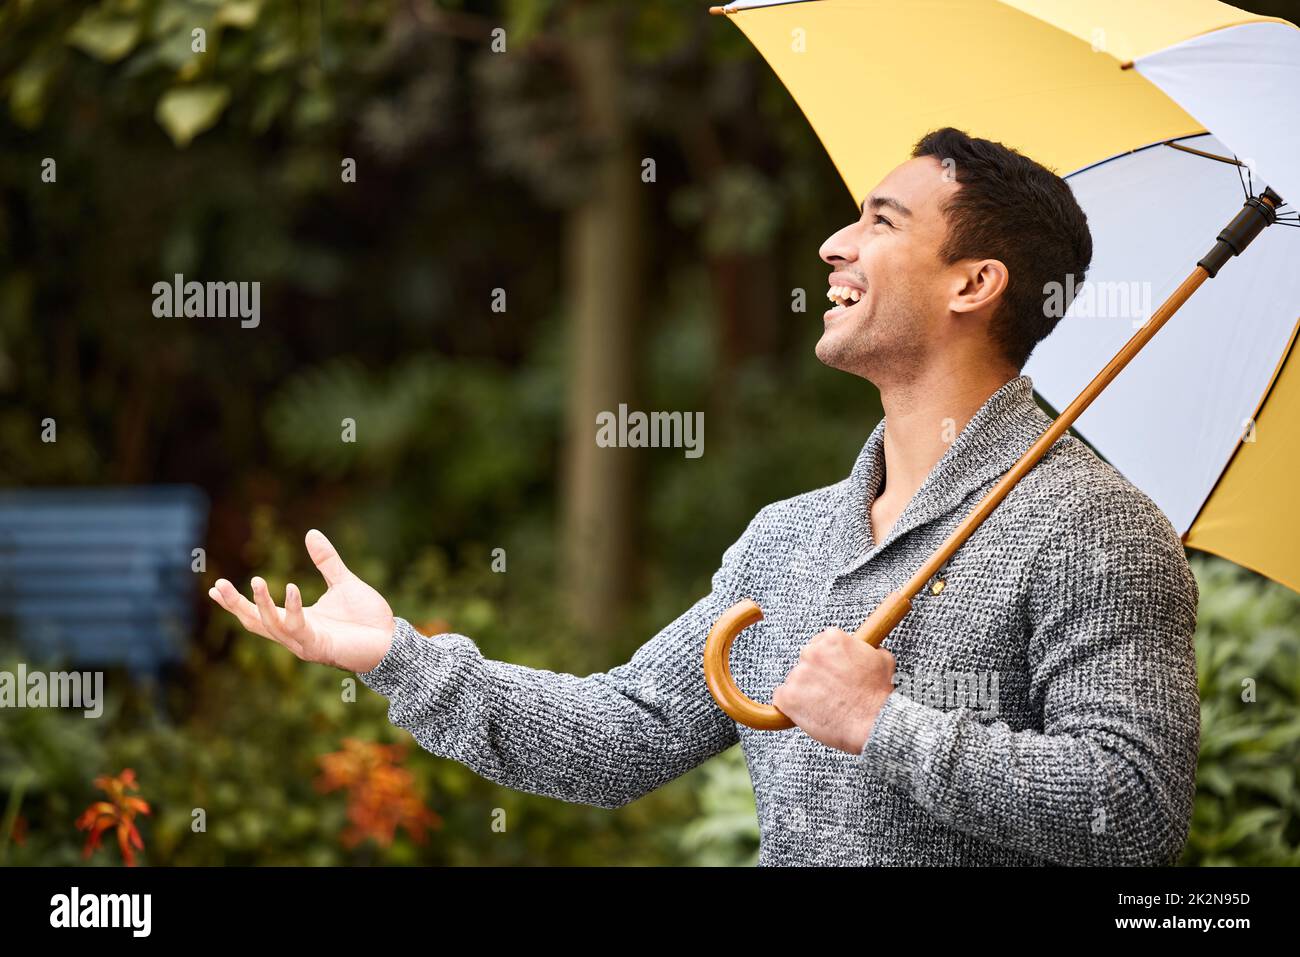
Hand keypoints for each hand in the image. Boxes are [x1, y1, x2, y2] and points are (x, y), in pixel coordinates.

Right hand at [208, 529, 395, 672]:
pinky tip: (290, 587)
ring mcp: (305, 643)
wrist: (391, 639)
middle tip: (217, 586)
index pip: (259, 614)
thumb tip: (311, 532)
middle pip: (255, 623)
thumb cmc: (367, 618)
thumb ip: (326, 561)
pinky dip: (292, 608)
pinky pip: (299, 627)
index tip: (214, 588)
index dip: (237, 602)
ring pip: (272, 626)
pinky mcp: (319, 647)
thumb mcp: (343, 582)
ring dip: (261, 604)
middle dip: (235, 606)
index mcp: (297, 621)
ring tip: (256, 580)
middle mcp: (296, 635)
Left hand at [772, 628, 896, 753]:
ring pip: (795, 680)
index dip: (828, 660)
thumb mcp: (882, 660)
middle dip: (815, 674)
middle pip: (806, 660)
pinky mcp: (788, 697)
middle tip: (830, 690)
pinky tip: (808, 712)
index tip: (833, 671)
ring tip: (824, 704)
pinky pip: (781, 698)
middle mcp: (812, 652)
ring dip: (805, 690)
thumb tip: (869, 649)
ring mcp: (798, 675)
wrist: (873, 722)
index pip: (821, 643)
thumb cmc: (878, 694)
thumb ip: (868, 649)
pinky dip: (791, 706)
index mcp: (832, 639)